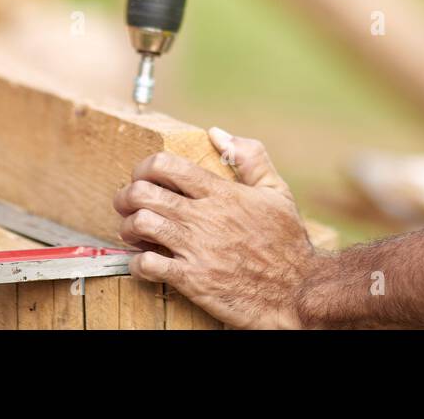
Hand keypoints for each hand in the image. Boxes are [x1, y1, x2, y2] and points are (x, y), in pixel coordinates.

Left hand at [113, 127, 317, 328]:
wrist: (298, 290)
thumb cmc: (287, 242)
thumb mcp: (276, 192)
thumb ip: (250, 157)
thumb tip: (218, 133)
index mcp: (220, 193)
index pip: (166, 166)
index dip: (144, 167)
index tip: (142, 176)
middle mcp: (203, 217)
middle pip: (143, 193)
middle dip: (126, 196)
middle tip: (127, 204)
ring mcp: (196, 248)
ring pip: (140, 224)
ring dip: (128, 228)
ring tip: (133, 233)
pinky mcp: (192, 280)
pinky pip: (147, 265)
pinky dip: (136, 263)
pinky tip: (143, 262)